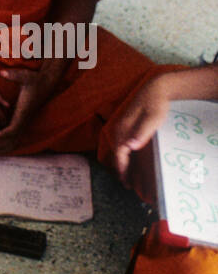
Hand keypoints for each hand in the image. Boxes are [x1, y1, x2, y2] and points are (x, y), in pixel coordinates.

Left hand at [0, 62, 65, 153]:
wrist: (45, 84)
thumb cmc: (33, 80)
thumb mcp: (25, 75)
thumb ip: (14, 75)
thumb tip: (3, 73)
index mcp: (23, 112)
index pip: (13, 128)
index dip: (2, 134)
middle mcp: (23, 121)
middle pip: (11, 140)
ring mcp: (22, 123)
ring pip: (12, 143)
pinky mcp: (20, 123)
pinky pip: (12, 139)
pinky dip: (2, 145)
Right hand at [105, 78, 170, 192]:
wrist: (156, 88)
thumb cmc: (156, 103)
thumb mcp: (153, 118)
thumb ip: (142, 132)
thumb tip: (130, 147)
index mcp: (124, 128)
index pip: (120, 153)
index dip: (122, 168)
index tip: (126, 182)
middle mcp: (120, 128)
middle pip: (117, 153)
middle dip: (121, 169)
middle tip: (127, 185)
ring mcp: (122, 126)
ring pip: (119, 149)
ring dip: (123, 162)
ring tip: (128, 176)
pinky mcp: (127, 125)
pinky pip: (123, 143)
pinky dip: (125, 154)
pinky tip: (130, 159)